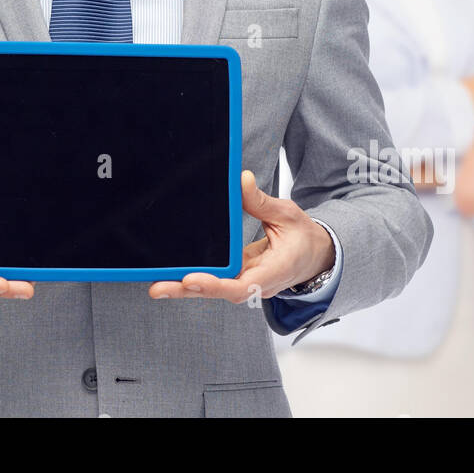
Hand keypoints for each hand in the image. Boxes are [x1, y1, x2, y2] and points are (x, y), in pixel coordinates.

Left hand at [148, 171, 334, 303]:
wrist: (316, 257)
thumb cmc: (303, 237)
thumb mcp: (288, 214)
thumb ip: (262, 201)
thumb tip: (241, 181)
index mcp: (274, 271)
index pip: (242, 286)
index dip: (215, 285)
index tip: (192, 279)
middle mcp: (258, 284)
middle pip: (220, 292)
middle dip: (188, 290)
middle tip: (158, 287)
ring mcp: (248, 283)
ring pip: (215, 289)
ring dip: (186, 288)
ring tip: (157, 284)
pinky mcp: (240, 277)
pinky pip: (216, 281)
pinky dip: (195, 280)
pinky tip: (172, 275)